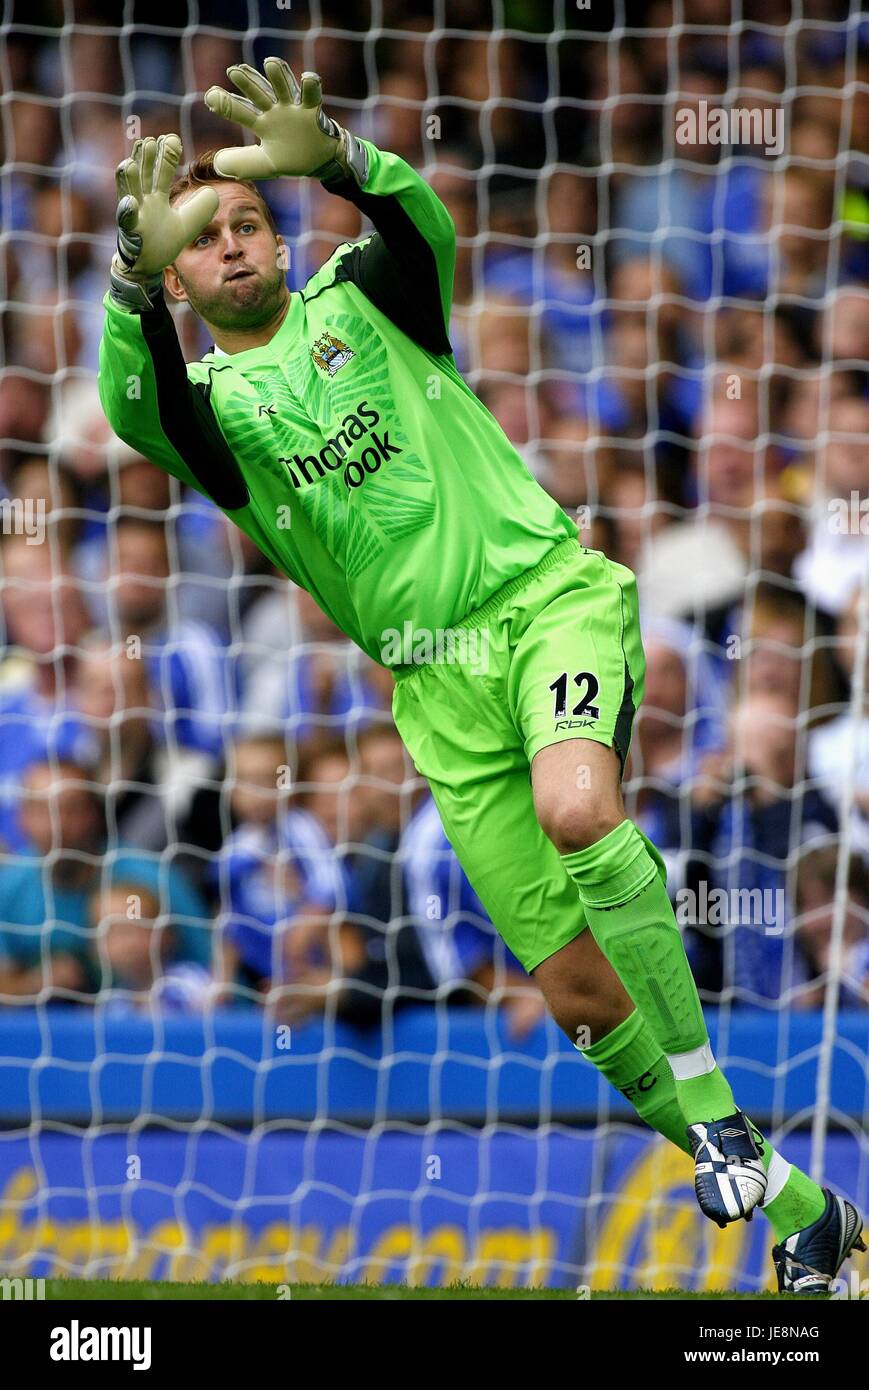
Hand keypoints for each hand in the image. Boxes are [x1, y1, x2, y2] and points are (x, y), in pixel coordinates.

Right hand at [110, 134, 217, 308]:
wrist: (145, 265)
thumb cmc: (162, 241)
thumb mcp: (186, 224)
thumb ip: (200, 209)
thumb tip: (214, 192)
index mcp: (155, 196)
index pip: (161, 172)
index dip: (165, 156)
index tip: (171, 138)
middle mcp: (142, 201)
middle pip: (142, 175)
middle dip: (145, 159)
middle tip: (151, 140)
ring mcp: (132, 215)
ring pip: (128, 191)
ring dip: (129, 177)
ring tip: (131, 163)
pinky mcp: (128, 232)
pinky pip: (126, 220)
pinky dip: (127, 210)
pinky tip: (130, 202)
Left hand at [204, 58, 367, 185]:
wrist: (320, 161)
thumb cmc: (291, 158)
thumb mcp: (266, 165)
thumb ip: (244, 163)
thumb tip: (218, 164)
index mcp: (262, 124)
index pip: (240, 111)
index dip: (226, 104)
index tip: (210, 97)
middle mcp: (275, 111)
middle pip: (259, 95)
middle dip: (248, 83)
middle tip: (233, 71)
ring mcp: (293, 109)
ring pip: (284, 89)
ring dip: (277, 77)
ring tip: (270, 62)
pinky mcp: (312, 110)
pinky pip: (312, 96)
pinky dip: (311, 86)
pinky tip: (307, 78)